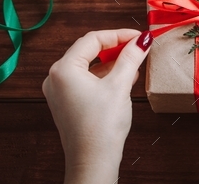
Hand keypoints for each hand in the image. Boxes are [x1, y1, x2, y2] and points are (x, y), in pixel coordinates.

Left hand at [42, 29, 152, 183]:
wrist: (93, 162)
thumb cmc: (101, 127)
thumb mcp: (119, 86)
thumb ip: (130, 58)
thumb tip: (142, 40)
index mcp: (63, 69)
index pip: (93, 39)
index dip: (119, 35)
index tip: (139, 37)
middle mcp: (56, 78)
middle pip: (89, 50)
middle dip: (115, 47)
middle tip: (138, 47)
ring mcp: (60, 91)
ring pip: (89, 65)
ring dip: (111, 62)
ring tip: (134, 62)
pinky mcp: (67, 103)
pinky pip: (86, 80)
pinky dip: (104, 76)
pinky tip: (124, 78)